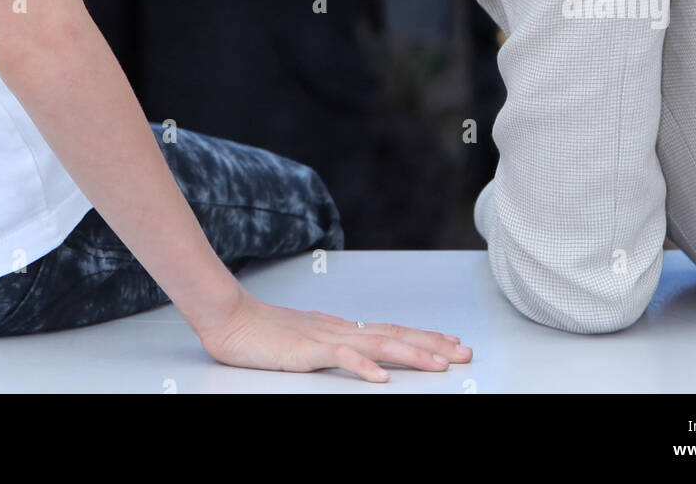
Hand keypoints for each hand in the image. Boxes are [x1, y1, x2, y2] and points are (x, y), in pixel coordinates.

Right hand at [197, 286, 472, 382]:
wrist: (231, 318)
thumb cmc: (263, 331)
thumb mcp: (306, 338)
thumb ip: (332, 343)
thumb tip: (356, 349)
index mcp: (341, 328)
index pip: (390, 331)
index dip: (423, 338)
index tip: (451, 344)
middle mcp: (341, 329)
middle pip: (395, 335)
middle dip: (432, 344)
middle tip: (464, 352)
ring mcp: (326, 338)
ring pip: (378, 344)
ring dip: (411, 354)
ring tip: (439, 364)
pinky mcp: (307, 351)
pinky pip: (341, 358)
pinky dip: (364, 367)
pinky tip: (382, 378)